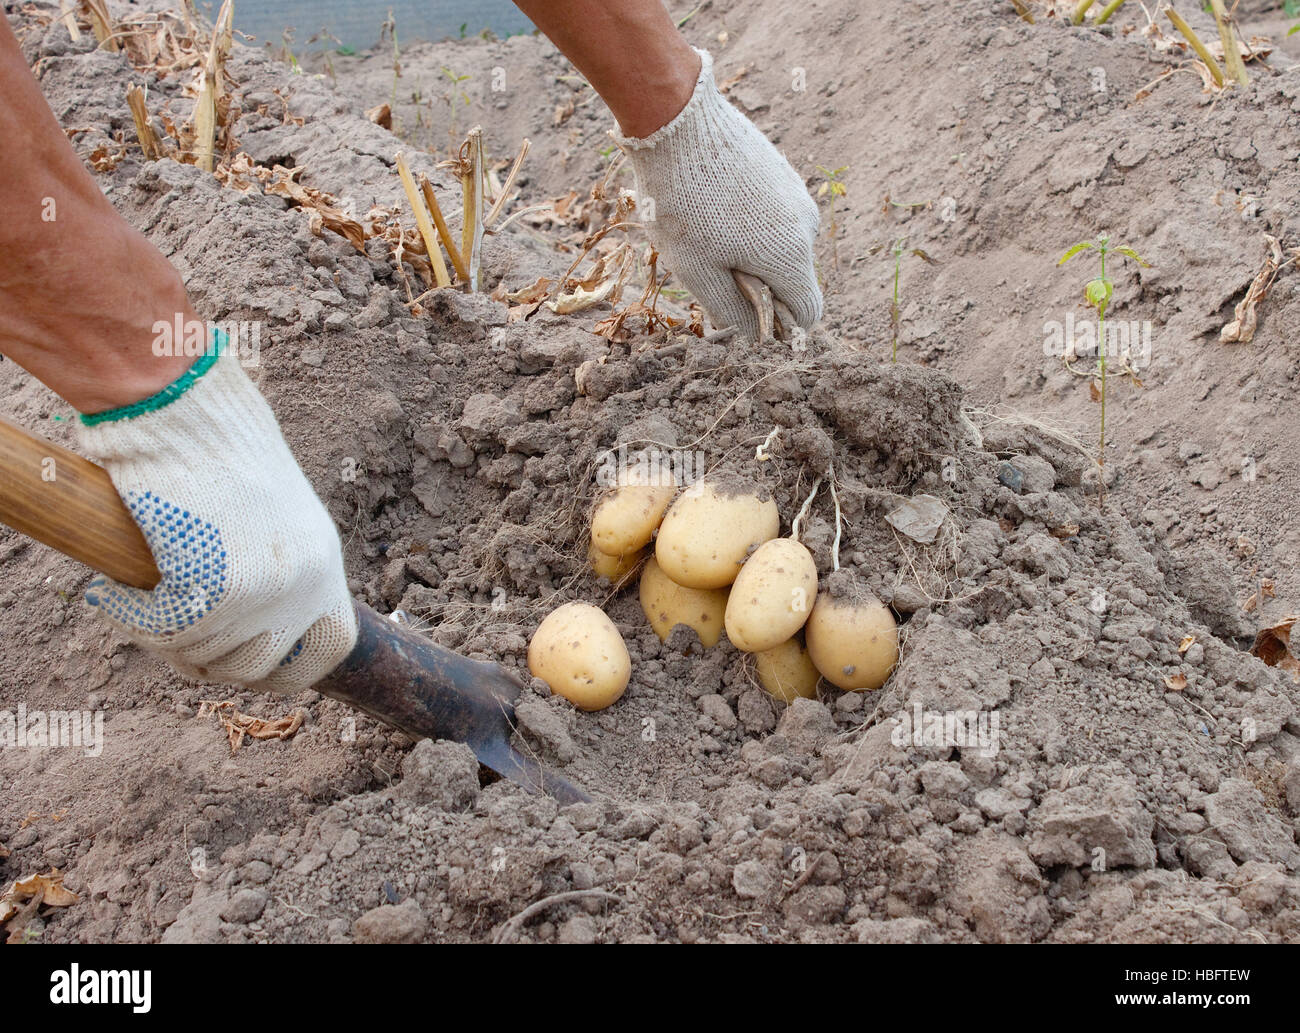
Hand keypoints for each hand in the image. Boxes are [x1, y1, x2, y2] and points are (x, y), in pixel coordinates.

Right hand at [76, 341, 356, 692]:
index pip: (333, 648)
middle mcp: (306, 581)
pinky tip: (112, 593)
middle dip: (214, 666)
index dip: (288, 670)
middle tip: (174, 638)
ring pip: (208, 657)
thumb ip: (271, 564)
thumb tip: (246, 627)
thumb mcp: (268, 512)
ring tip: (140, 602)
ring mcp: (265, 590)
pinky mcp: (215, 590)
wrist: (184, 408)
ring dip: (166, 640)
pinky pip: (166, 635)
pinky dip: (131, 619)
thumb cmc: (213, 446)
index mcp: (325, 559)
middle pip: (262, 667)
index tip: (245, 668)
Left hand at [616, 49, 822, 339]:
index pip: (808, 314)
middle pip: (793, 279)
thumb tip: (756, 337)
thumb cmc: (682, 201)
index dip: (780, 328)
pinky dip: (749, 223)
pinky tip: (711, 205)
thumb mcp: (697, 271)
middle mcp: (807, 226)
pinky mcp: (782, 172)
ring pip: (781, 246)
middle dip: (758, 286)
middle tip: (709, 264)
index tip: (743, 315)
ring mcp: (797, 195)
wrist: (677, 119)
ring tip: (704, 230)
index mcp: (791, 256)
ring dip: (750, 252)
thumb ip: (733, 312)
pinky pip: (773, 216)